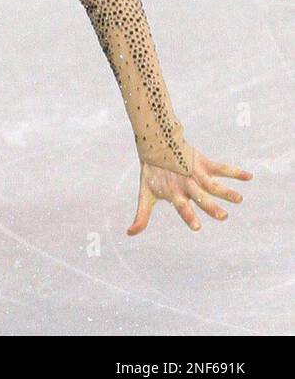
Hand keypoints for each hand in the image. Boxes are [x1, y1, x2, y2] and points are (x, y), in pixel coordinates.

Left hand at [127, 148, 250, 234]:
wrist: (155, 145)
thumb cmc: (152, 174)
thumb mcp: (145, 195)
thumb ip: (141, 216)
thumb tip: (129, 233)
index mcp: (174, 193)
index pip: (181, 207)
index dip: (188, 216)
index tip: (196, 227)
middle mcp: (186, 184)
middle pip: (200, 197)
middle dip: (211, 207)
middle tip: (223, 216)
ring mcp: (196, 173)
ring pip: (213, 184)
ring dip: (226, 192)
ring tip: (238, 199)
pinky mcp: (204, 164)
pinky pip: (222, 168)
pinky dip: (235, 172)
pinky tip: (249, 176)